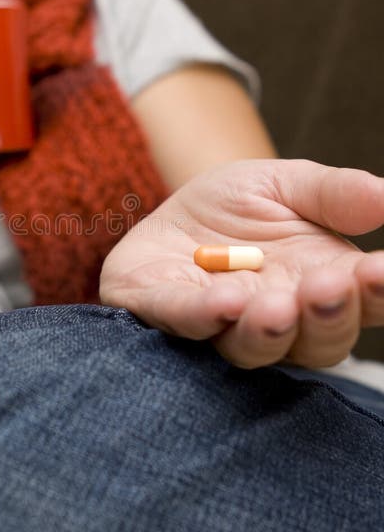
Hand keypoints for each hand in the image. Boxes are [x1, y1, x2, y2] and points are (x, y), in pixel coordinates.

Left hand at [100, 159, 383, 368]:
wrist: (171, 209)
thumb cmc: (240, 206)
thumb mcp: (289, 184)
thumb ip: (336, 195)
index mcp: (325, 285)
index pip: (365, 301)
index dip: (378, 291)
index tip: (383, 270)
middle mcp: (282, 319)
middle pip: (318, 339)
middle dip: (326, 315)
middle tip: (330, 286)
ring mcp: (224, 325)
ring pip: (254, 346)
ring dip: (268, 330)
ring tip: (278, 306)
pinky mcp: (168, 314)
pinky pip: (188, 321)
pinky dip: (204, 314)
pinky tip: (222, 301)